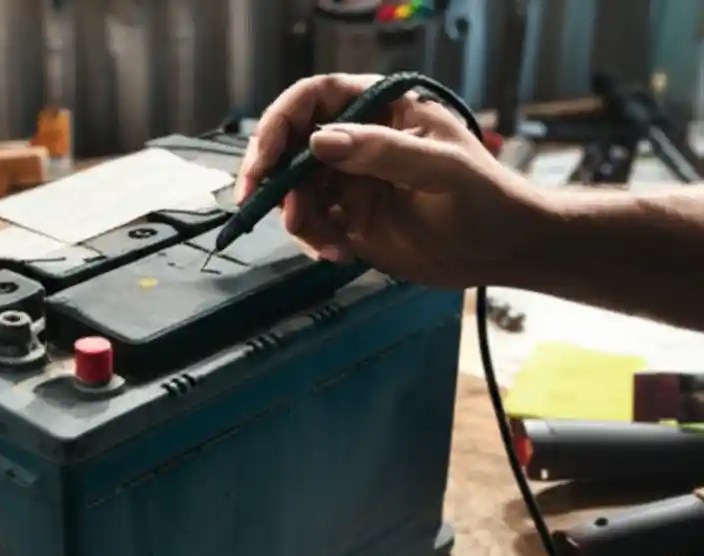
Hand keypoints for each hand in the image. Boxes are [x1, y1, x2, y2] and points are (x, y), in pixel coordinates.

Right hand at [235, 73, 547, 288]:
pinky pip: (310, 225)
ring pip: (294, 190)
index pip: (314, 98)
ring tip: (324, 241)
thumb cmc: (486, 197)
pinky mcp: (348, 220)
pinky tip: (339, 255)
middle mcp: (356, 142)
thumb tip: (318, 141)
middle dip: (269, 173)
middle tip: (255, 199)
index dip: (280, 121)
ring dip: (295, 215)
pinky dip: (312, 241)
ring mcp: (349, 182)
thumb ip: (381, 151)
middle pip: (290, 144)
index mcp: (379, 110)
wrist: (504, 250)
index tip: (265, 156)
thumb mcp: (439, 167)